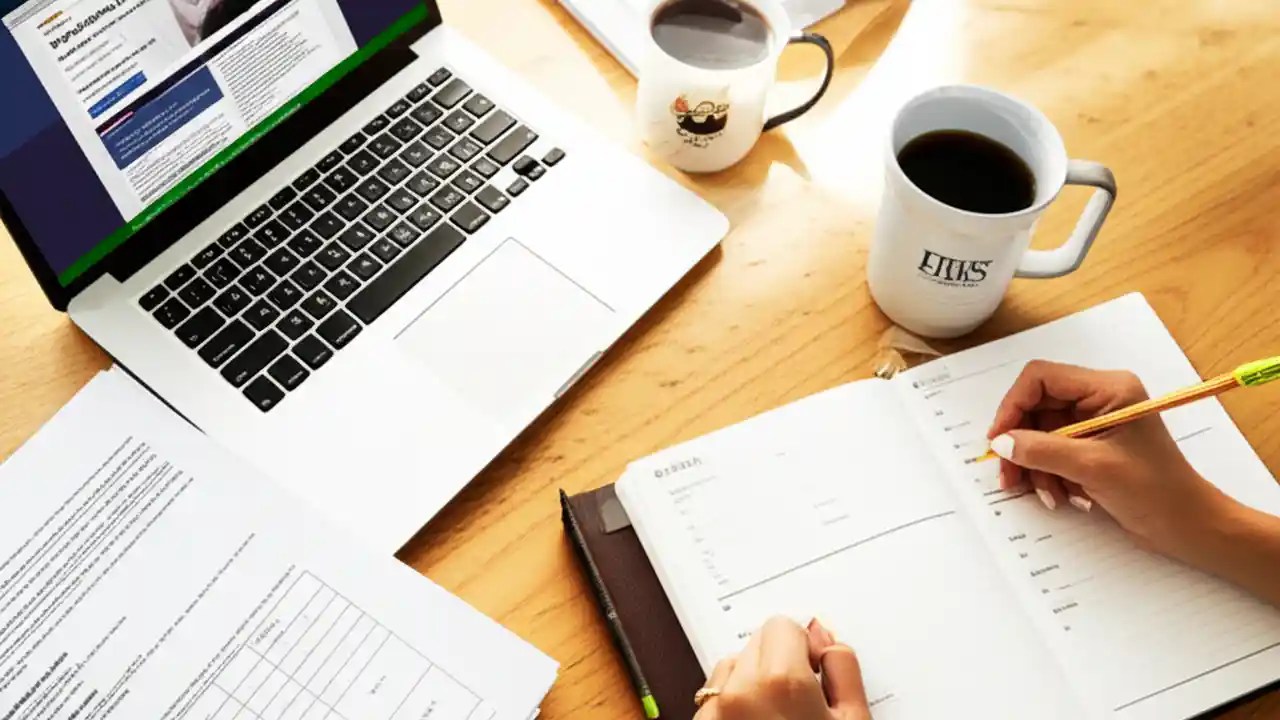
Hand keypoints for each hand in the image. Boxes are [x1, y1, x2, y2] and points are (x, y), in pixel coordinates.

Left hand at [694, 617, 869, 719]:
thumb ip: (842, 669)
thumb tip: (825, 636)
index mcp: (781, 681)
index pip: (782, 626)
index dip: (803, 649)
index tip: (814, 676)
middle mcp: (739, 691)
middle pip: (756, 643)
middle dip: (779, 662)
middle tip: (801, 703)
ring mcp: (714, 711)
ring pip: (733, 667)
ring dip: (753, 682)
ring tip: (779, 717)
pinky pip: (714, 695)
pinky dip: (733, 703)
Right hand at [986, 360, 1234, 562]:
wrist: (1187, 527)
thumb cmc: (1155, 492)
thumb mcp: (1093, 468)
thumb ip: (1042, 451)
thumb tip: (1000, 442)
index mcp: (1108, 388)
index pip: (1042, 378)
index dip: (1013, 405)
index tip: (999, 439)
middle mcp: (1099, 398)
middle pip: (1036, 407)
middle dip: (1022, 444)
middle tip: (1010, 476)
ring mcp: (1094, 422)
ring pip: (1040, 433)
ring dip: (1036, 466)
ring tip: (1048, 495)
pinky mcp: (1091, 446)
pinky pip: (1052, 452)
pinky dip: (1048, 474)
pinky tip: (1062, 496)